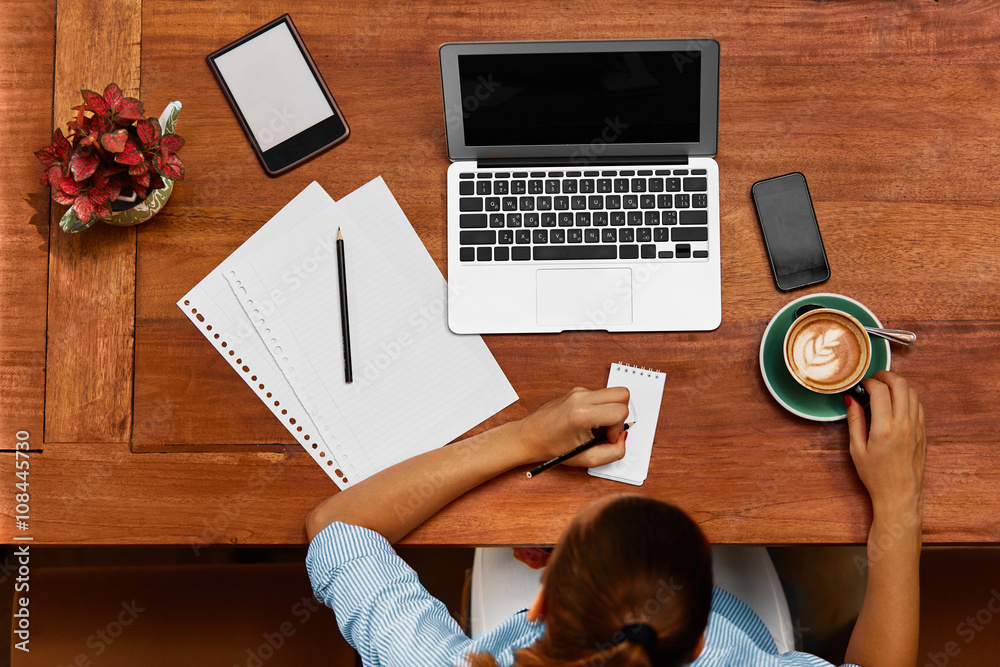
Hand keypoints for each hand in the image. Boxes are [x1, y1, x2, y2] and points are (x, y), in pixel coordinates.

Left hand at [515, 387, 629, 467]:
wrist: (530, 437)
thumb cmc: (552, 447)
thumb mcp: (587, 459)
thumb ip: (613, 452)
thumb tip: (623, 440)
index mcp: (583, 414)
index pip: (620, 411)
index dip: (618, 428)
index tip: (607, 437)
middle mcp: (581, 398)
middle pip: (622, 394)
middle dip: (620, 414)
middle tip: (607, 429)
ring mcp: (578, 391)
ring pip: (612, 393)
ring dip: (610, 411)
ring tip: (596, 426)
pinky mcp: (576, 391)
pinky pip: (600, 395)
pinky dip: (600, 408)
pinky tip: (588, 422)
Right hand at [846, 371, 925, 517]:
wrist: (899, 495)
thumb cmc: (875, 475)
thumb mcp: (856, 449)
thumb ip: (855, 420)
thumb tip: (851, 399)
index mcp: (884, 428)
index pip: (880, 390)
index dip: (869, 382)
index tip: (861, 386)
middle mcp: (904, 424)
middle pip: (901, 384)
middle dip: (886, 376)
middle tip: (874, 380)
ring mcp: (916, 427)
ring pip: (912, 392)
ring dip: (898, 385)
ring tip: (884, 390)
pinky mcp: (922, 432)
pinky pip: (918, 405)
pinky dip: (907, 397)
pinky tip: (895, 404)